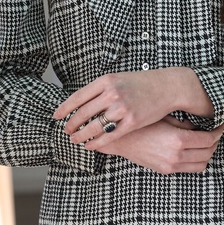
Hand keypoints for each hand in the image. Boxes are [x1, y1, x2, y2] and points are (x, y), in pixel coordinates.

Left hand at [53, 68, 211, 144]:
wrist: (167, 87)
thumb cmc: (142, 83)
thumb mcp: (119, 78)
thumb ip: (101, 88)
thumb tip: (81, 100)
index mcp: (106, 80)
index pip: (78, 96)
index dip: (65, 108)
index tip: (56, 116)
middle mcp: (112, 93)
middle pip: (83, 113)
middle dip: (72, 124)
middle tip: (66, 131)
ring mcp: (122, 108)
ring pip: (94, 126)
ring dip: (82, 135)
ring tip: (75, 140)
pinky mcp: (132, 122)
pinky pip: (109, 136)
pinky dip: (97, 142)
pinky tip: (91, 145)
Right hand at [90, 116, 222, 173]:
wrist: (120, 138)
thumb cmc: (141, 123)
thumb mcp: (165, 117)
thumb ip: (184, 124)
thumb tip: (199, 127)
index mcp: (178, 140)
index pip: (208, 140)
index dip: (218, 132)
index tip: (221, 125)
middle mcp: (176, 156)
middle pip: (208, 153)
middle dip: (215, 142)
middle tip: (215, 132)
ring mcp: (171, 166)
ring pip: (201, 164)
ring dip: (207, 153)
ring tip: (205, 142)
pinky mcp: (165, 170)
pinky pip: (189, 169)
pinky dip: (196, 161)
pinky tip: (192, 149)